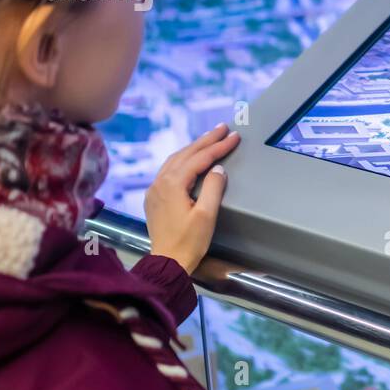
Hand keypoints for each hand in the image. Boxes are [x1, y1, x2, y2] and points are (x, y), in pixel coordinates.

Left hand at [144, 123, 239, 273]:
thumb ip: (214, 188)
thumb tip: (218, 168)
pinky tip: (190, 159)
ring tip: (210, 139)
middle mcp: (160, 182)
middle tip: (223, 128)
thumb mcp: (207, 215)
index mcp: (173, 184)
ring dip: (194, 148)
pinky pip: (169, 170)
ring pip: (175, 159)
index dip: (219, 146)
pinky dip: (183, 159)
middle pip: (186, 153)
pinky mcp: (154, 198)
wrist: (168, 261)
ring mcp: (155, 189)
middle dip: (206, 140)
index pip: (200, 158)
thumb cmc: (189, 242)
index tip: (234, 136)